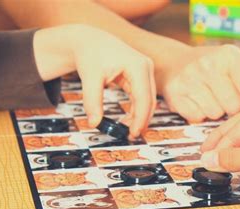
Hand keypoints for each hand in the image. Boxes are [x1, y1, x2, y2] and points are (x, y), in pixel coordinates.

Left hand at [34, 24, 155, 136]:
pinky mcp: (142, 75)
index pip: (143, 97)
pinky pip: (142, 96)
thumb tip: (94, 123)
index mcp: (138, 65)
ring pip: (148, 99)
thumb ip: (92, 101)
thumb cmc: (90, 54)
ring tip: (127, 130)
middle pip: (150, 100)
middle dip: (142, 119)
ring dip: (140, 116)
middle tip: (131, 136)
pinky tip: (128, 120)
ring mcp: (146, 70)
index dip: (140, 118)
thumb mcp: (90, 78)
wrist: (90, 40)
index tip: (133, 133)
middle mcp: (146, 66)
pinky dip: (136, 109)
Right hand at [158, 45, 239, 122]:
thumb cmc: (212, 67)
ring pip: (216, 114)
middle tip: (226, 97)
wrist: (174, 62)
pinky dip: (199, 114)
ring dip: (216, 111)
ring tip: (210, 97)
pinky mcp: (176, 95)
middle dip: (233, 107)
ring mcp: (190, 80)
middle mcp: (208, 65)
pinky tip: (197, 100)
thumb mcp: (234, 64)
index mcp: (229, 56)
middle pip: (235, 107)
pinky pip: (198, 118)